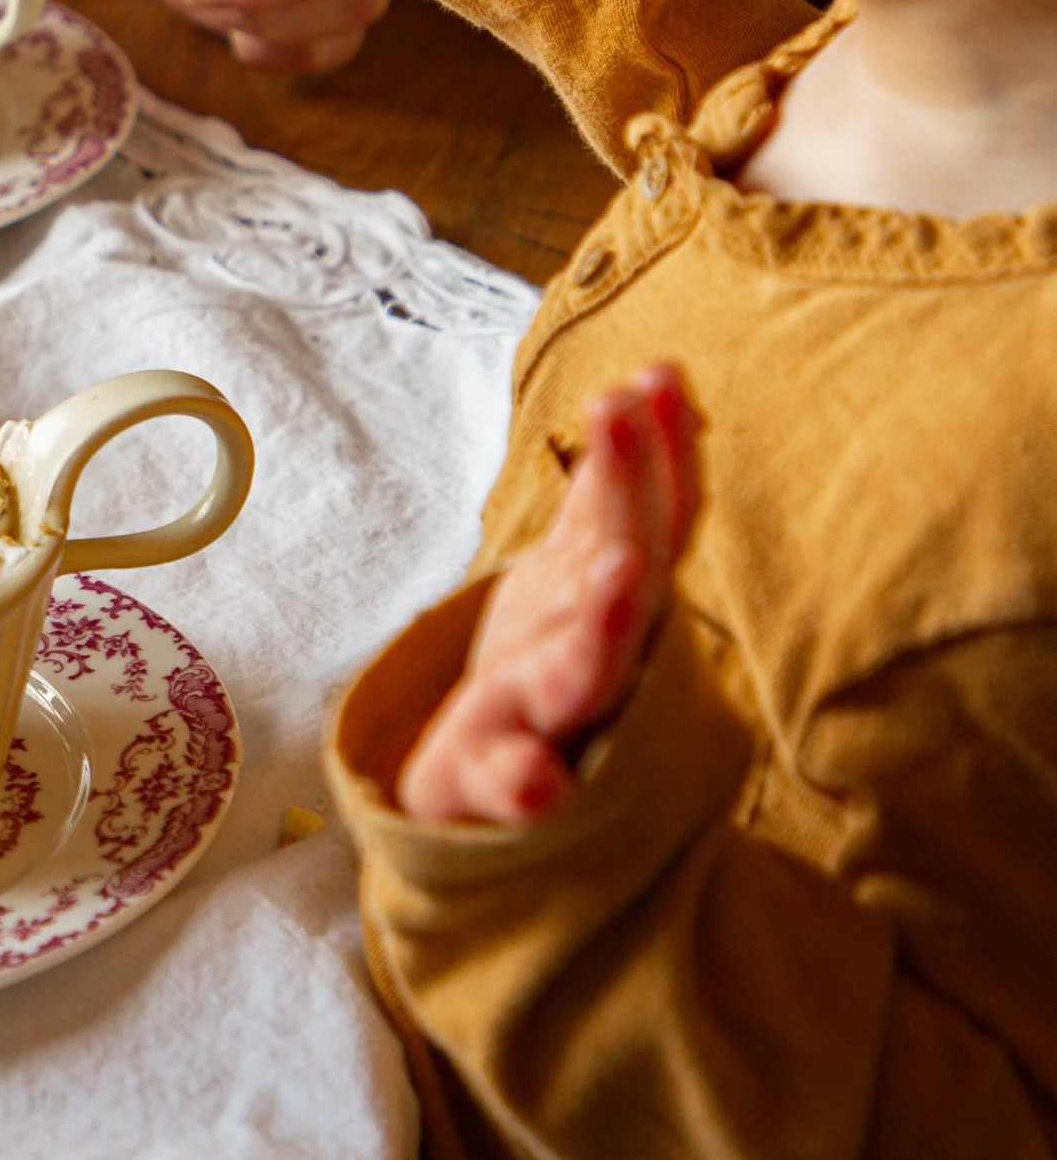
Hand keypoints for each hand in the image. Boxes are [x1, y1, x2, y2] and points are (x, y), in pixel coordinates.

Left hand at [398, 366, 700, 827]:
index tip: (658, 374)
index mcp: (608, 602)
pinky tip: (534, 786)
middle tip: (623, 410)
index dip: (660, 449)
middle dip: (629, 495)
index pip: (652, 516)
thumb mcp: (578, 566)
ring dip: (605, 626)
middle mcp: (596, 657)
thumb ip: (613, 490)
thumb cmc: (551, 664)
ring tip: (620, 569)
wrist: (499, 785)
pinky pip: (513, 784)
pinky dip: (524, 784)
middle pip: (627, 570)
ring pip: (585, 672)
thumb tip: (655, 381)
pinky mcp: (498, 778)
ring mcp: (549, 717)